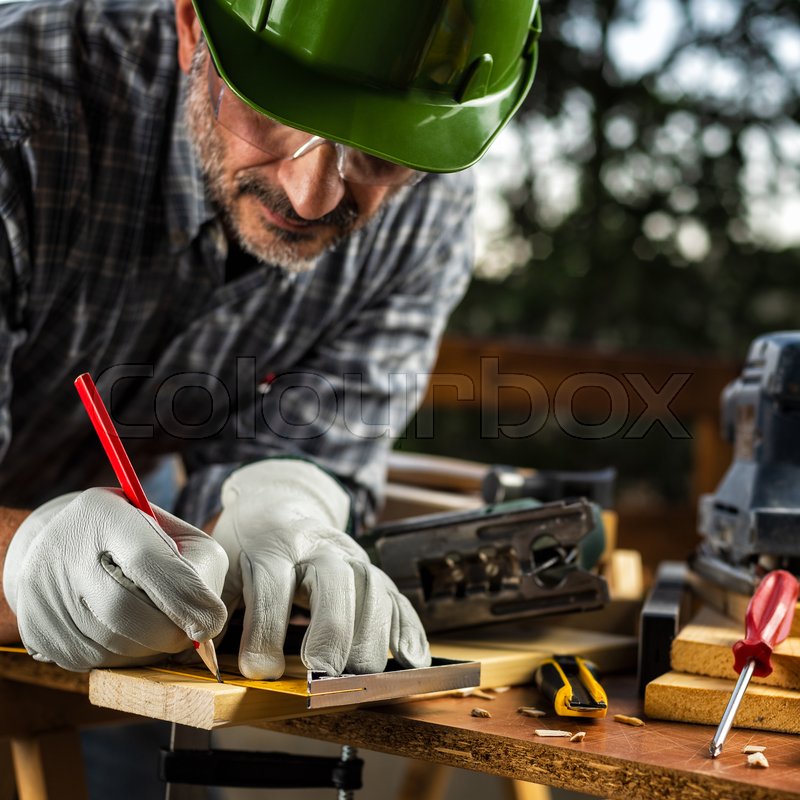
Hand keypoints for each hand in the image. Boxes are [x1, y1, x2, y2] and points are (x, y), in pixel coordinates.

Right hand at [2, 488, 227, 670]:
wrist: (65, 543)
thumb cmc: (138, 539)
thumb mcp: (173, 532)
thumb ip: (198, 567)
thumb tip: (209, 623)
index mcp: (105, 514)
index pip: (148, 560)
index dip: (186, 598)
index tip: (212, 621)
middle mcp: (64, 551)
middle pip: (125, 611)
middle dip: (170, 632)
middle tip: (191, 633)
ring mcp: (43, 593)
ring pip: (111, 645)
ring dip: (150, 647)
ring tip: (159, 625)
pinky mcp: (36, 629)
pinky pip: (94, 661)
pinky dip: (125, 657)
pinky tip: (130, 633)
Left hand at [214, 459, 430, 678]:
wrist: (281, 505)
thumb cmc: (248, 546)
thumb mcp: (222, 565)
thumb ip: (214, 605)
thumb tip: (203, 654)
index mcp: (274, 544)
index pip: (274, 586)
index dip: (267, 632)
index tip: (260, 671)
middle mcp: (320, 546)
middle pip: (337, 582)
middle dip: (331, 632)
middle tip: (321, 675)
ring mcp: (355, 557)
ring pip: (375, 591)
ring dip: (370, 639)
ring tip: (357, 678)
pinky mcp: (376, 573)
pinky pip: (399, 600)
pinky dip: (409, 630)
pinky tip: (410, 660)